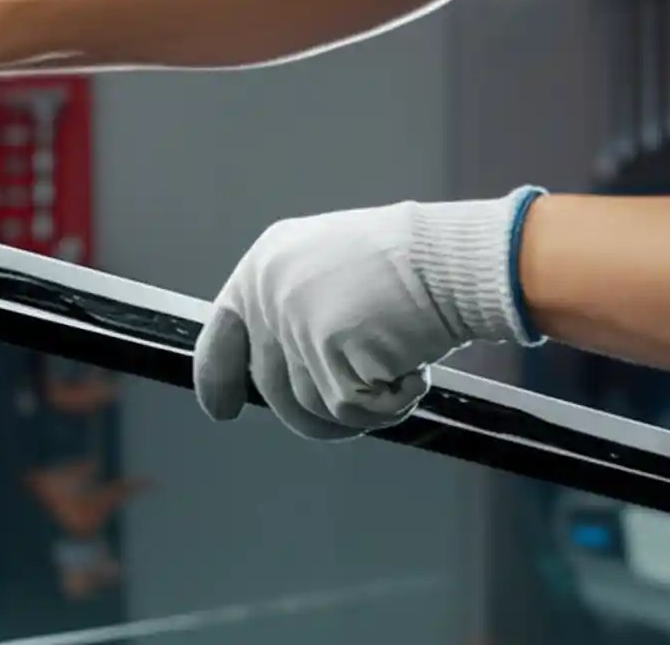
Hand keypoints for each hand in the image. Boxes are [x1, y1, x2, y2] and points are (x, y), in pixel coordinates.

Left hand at [193, 188, 545, 439]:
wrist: (451, 259)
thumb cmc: (410, 267)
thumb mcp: (330, 272)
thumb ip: (294, 314)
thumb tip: (282, 375)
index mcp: (264, 268)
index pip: (221, 339)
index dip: (218, 381)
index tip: (222, 410)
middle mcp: (268, 292)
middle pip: (275, 390)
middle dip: (322, 408)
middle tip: (371, 395)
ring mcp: (294, 320)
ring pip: (315, 408)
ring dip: (365, 405)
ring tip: (402, 365)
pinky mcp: (325, 347)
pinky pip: (352, 410)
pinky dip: (390, 404)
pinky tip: (414, 370)